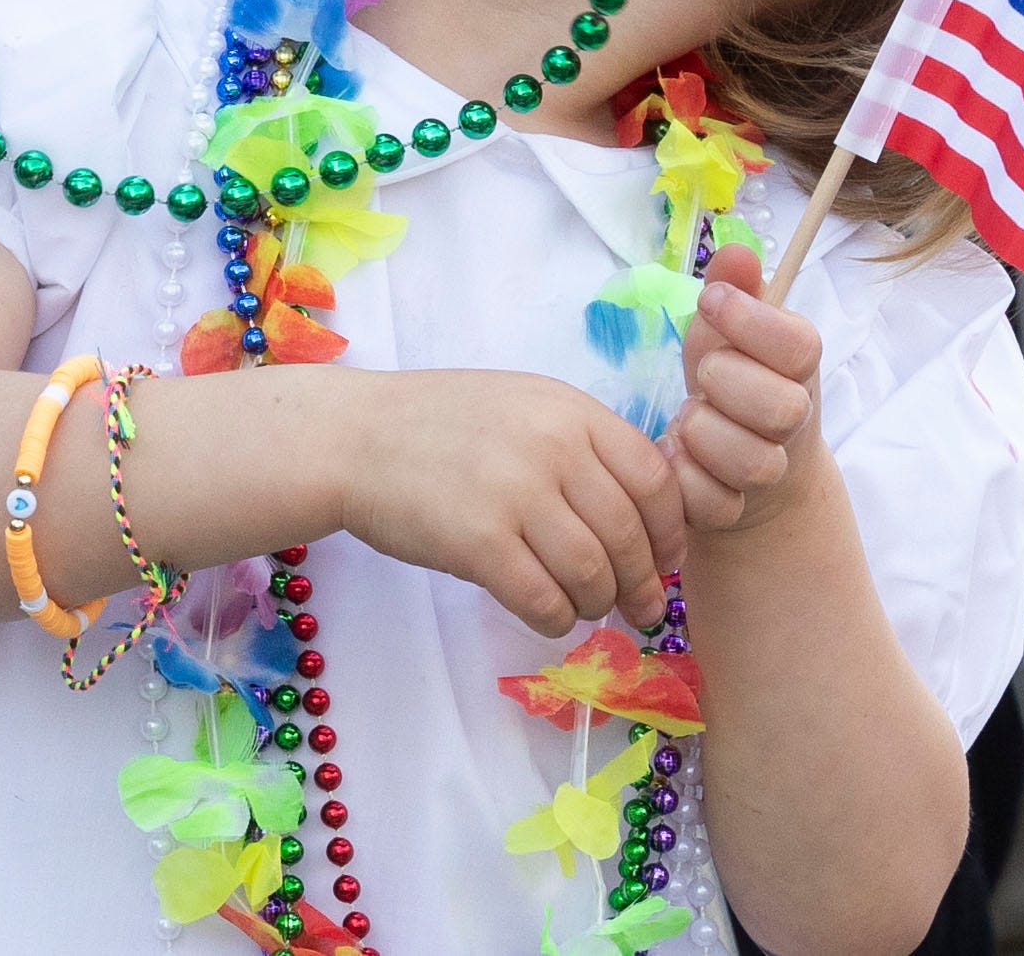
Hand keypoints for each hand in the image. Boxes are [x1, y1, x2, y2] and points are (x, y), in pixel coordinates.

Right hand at [336, 368, 684, 634]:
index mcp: (570, 410)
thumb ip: (581, 443)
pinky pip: (543, 599)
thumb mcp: (523, 404)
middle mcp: (551, 447)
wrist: (354, 438)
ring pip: (591, 572)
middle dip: (642, 582)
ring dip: (598, 603)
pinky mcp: (477, 542)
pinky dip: (557, 619)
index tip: (665, 559)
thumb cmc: (440, 424)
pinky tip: (549, 616)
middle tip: (640, 608)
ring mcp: (514, 493)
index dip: (670, 530)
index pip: (653, 478)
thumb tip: (641, 515)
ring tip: (587, 609)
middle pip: (627, 533)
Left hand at [665, 244, 824, 532]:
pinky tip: (676, 459)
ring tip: (686, 422)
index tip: (713, 303)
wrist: (734, 470)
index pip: (799, 343)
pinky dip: (683, 480)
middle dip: (725, 383)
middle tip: (702, 378)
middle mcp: (794, 419)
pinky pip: (712, 503)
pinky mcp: (735, 512)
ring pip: (751, 461)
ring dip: (702, 435)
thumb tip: (735, 251)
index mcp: (797, 366)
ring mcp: (770, 472)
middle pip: (780, 407)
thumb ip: (734, 291)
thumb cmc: (729, 385)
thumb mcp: (724, 333)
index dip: (753, 322)